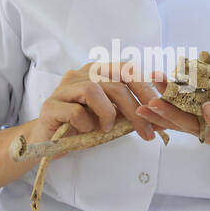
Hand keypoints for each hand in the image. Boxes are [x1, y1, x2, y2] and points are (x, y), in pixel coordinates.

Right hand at [27, 62, 165, 146]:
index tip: (157, 106)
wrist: (49, 141)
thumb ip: (130, 114)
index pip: (125, 69)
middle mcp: (79, 75)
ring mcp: (63, 89)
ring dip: (107, 113)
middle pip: (114, 83)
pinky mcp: (50, 106)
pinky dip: (87, 124)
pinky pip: (75, 111)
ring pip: (93, 90)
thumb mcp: (111, 119)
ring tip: (107, 129)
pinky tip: (86, 131)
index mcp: (96, 72)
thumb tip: (160, 119)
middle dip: (134, 109)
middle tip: (145, 131)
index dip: (144, 86)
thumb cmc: (82, 127)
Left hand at [137, 69, 209, 149]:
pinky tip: (144, 105)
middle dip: (174, 115)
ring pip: (181, 124)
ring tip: (143, 103)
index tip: (209, 106)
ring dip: (160, 112)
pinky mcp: (192, 122)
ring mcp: (204, 130)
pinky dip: (160, 111)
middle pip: (197, 129)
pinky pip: (175, 118)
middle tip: (156, 103)